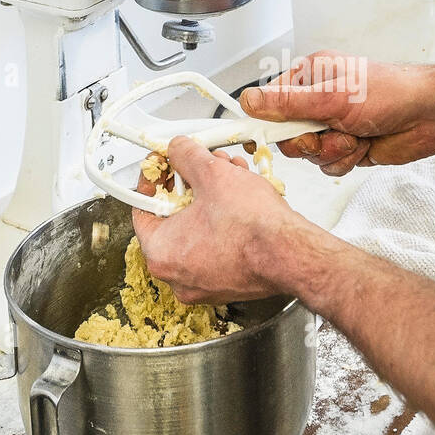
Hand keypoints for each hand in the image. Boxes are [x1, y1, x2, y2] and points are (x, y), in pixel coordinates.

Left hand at [132, 138, 300, 304]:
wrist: (293, 253)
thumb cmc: (254, 229)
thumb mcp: (212, 175)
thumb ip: (187, 156)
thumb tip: (179, 150)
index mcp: (161, 254)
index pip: (142, 210)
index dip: (154, 180)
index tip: (164, 167)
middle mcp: (178, 276)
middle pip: (173, 220)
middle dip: (191, 186)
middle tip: (201, 169)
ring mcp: (204, 284)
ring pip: (198, 232)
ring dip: (211, 201)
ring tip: (230, 180)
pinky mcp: (228, 284)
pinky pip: (216, 248)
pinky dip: (224, 224)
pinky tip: (240, 203)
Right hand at [240, 50, 434, 176]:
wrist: (429, 116)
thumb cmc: (389, 93)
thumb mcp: (332, 97)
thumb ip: (287, 103)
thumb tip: (248, 100)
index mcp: (310, 77)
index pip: (270, 102)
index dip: (267, 122)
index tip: (266, 135)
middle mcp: (318, 102)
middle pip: (287, 135)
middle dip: (308, 141)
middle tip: (326, 133)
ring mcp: (332, 126)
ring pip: (309, 154)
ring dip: (333, 151)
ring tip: (355, 136)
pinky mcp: (346, 147)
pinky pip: (328, 165)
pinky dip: (346, 160)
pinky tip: (364, 146)